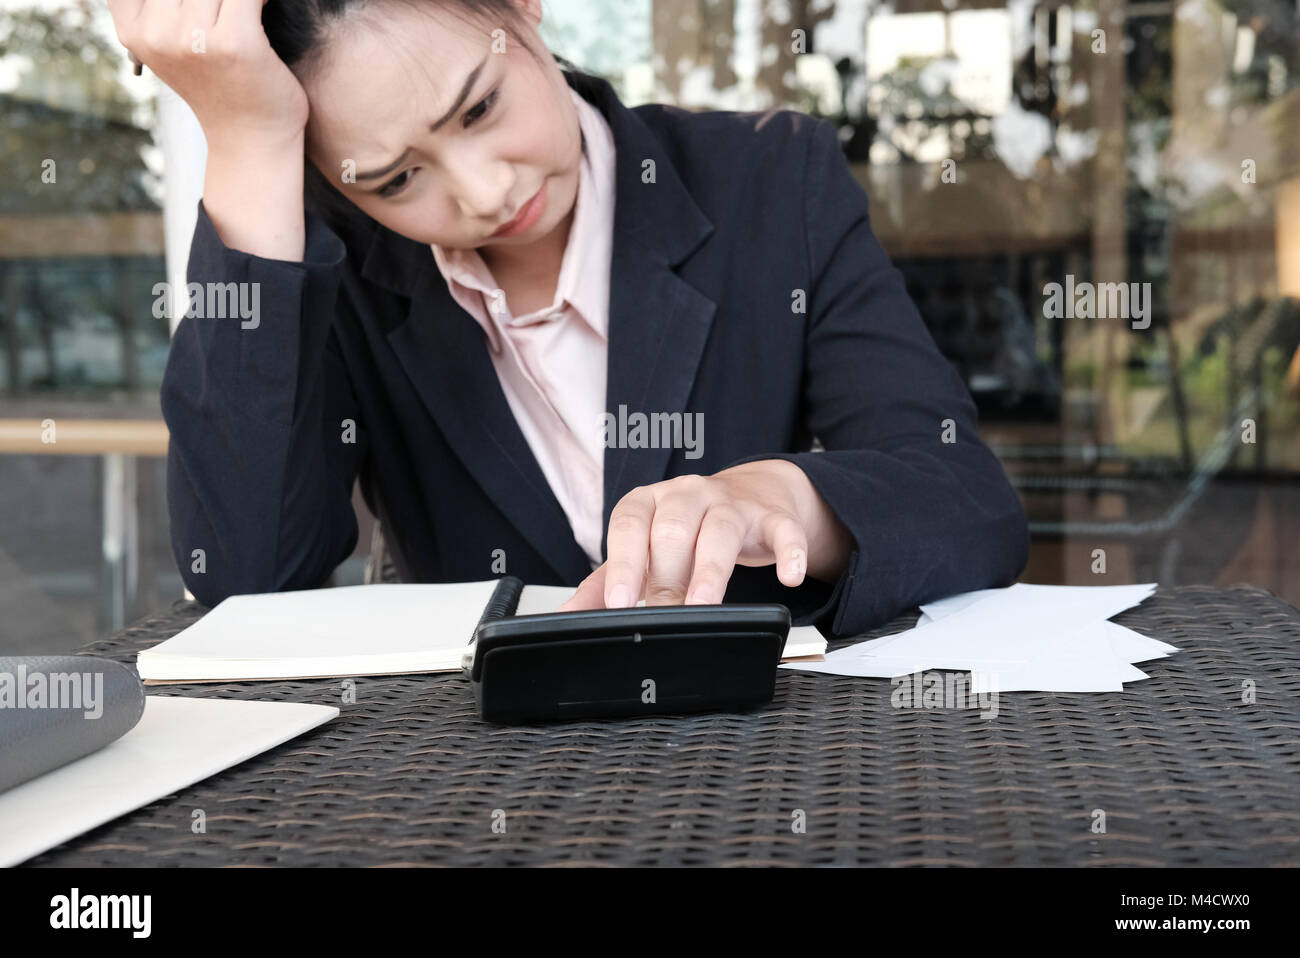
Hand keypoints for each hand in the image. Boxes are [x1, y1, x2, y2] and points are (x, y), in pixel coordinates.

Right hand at [108, 0, 308, 140]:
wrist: (251, 140)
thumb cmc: (220, 87)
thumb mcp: (172, 45)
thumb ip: (163, 11)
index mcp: (134, 31)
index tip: (196, 8)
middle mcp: (156, 33)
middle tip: (230, 10)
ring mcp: (193, 38)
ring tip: (246, 10)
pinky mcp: (234, 41)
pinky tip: (266, 7)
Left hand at [556, 459, 852, 610]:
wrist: (750, 495)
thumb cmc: (687, 530)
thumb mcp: (644, 552)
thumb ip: (607, 581)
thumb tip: (568, 617)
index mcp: (649, 502)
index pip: (631, 526)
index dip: (625, 564)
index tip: (620, 602)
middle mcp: (688, 495)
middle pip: (674, 530)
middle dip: (669, 574)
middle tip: (667, 614)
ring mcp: (732, 504)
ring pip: (721, 530)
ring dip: (711, 570)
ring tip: (705, 604)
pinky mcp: (772, 517)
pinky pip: (782, 531)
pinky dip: (788, 553)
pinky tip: (788, 578)